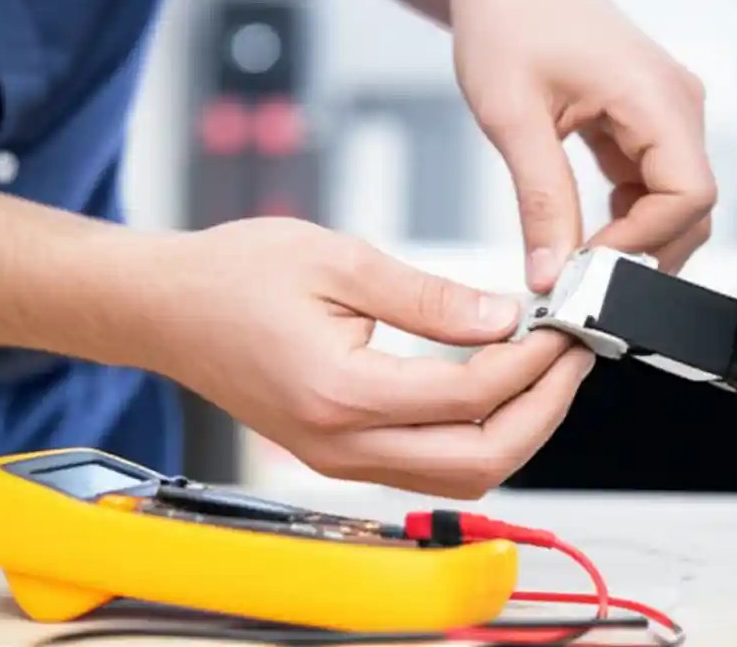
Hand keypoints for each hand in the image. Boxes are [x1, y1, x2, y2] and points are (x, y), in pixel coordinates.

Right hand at [125, 218, 594, 498]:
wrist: (165, 308)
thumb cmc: (232, 276)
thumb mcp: (339, 261)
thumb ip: (428, 297)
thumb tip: (500, 318)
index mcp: (340, 393)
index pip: (468, 398)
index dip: (529, 363)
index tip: (558, 326)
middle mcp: (340, 443)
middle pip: (477, 461)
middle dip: (542, 411)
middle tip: (571, 357)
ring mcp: (337, 458)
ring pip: (456, 476)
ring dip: (514, 429)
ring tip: (545, 372)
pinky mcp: (336, 453)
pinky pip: (425, 464)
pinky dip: (474, 434)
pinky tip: (492, 387)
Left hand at [450, 0, 716, 289]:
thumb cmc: (510, 17)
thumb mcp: (512, 116)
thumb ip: (539, 200)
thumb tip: (551, 272)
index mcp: (655, 96)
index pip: (691, 196)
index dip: (644, 243)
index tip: (588, 267)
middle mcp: (675, 104)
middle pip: (693, 207)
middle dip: (643, 250)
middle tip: (580, 276)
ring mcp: (664, 113)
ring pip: (675, 202)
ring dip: (633, 235)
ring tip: (575, 251)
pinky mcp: (644, 122)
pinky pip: (652, 185)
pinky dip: (624, 215)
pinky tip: (583, 222)